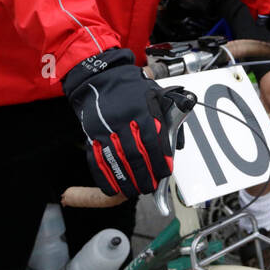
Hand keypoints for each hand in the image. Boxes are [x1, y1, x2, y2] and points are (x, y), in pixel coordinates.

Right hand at [62, 48, 171, 198]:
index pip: (153, 140)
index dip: (160, 159)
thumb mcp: (157, 96)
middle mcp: (123, 120)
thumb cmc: (133, 90)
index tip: (165, 173)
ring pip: (116, 160)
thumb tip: (178, 147)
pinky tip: (112, 189)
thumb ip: (170, 120)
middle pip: (135, 154)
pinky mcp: (91, 134)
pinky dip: (104, 177)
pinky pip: (97, 160)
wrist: (101, 78)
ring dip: (126, 179)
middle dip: (144, 175)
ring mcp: (105, 128)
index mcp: (142, 110)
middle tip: (150, 187)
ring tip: (135, 191)